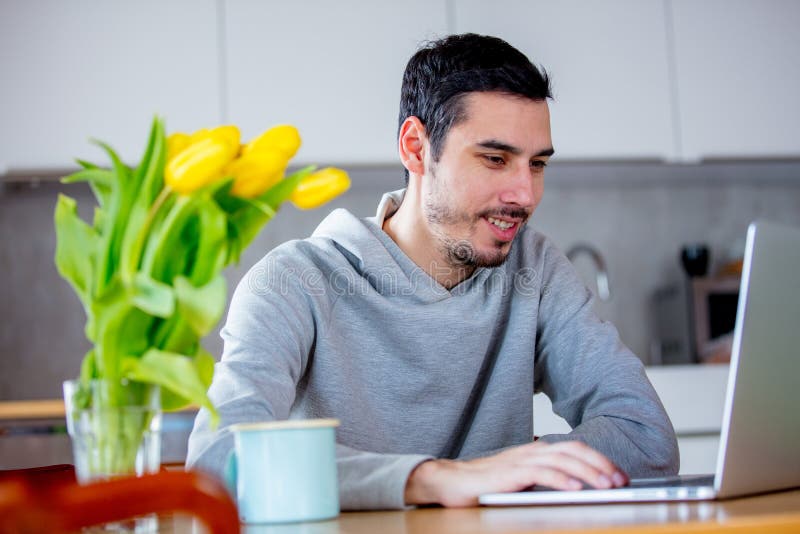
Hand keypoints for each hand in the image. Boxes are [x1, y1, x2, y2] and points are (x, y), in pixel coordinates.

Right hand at [404, 440, 628, 506]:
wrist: (450, 482)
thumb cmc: (485, 484)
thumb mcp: (521, 480)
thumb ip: (542, 478)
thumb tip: (572, 485)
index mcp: (535, 452)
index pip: (574, 449)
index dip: (599, 459)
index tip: (618, 475)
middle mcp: (531, 451)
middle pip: (574, 450)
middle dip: (601, 464)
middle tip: (621, 481)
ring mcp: (520, 461)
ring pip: (562, 460)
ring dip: (589, 472)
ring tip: (607, 486)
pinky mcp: (510, 473)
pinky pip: (541, 473)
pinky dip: (561, 479)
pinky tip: (575, 488)